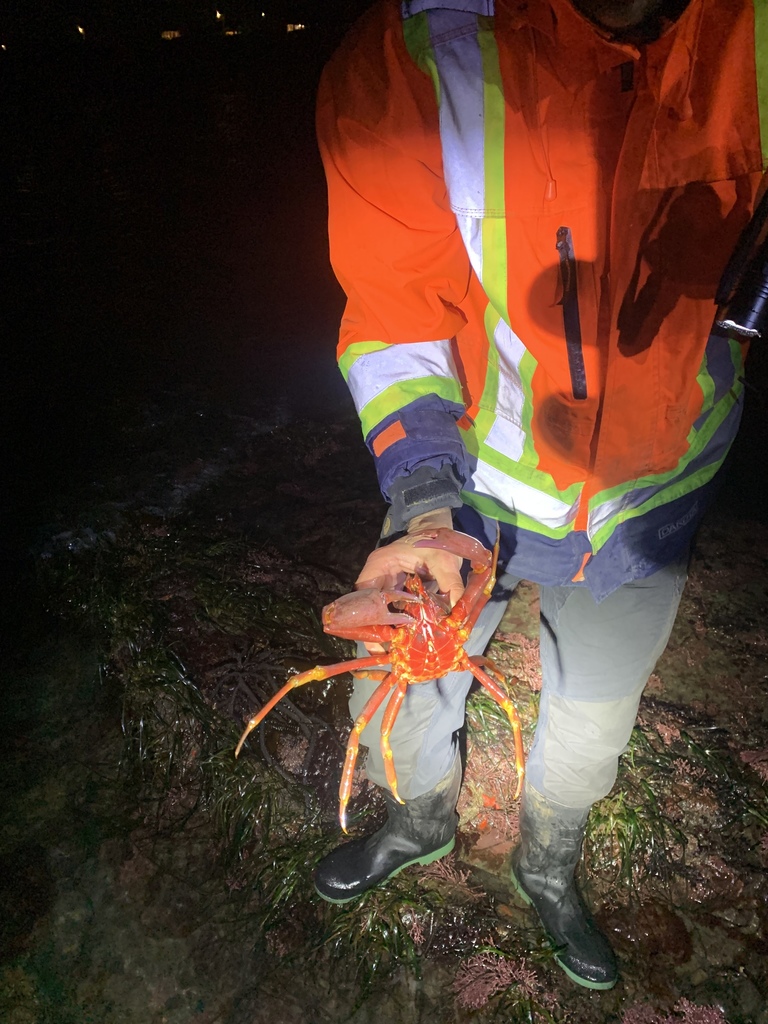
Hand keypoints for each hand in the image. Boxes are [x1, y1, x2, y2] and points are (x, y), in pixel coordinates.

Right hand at [354, 508, 463, 652]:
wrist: (438, 529)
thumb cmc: (436, 540)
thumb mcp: (443, 560)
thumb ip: (450, 583)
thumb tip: (457, 609)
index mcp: (380, 564)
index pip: (364, 596)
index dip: (368, 619)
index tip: (379, 640)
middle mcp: (378, 575)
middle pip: (369, 608)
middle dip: (377, 630)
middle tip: (387, 652)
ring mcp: (386, 583)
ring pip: (380, 611)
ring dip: (388, 629)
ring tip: (396, 649)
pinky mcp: (396, 589)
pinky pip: (393, 609)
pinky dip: (399, 623)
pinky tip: (407, 637)